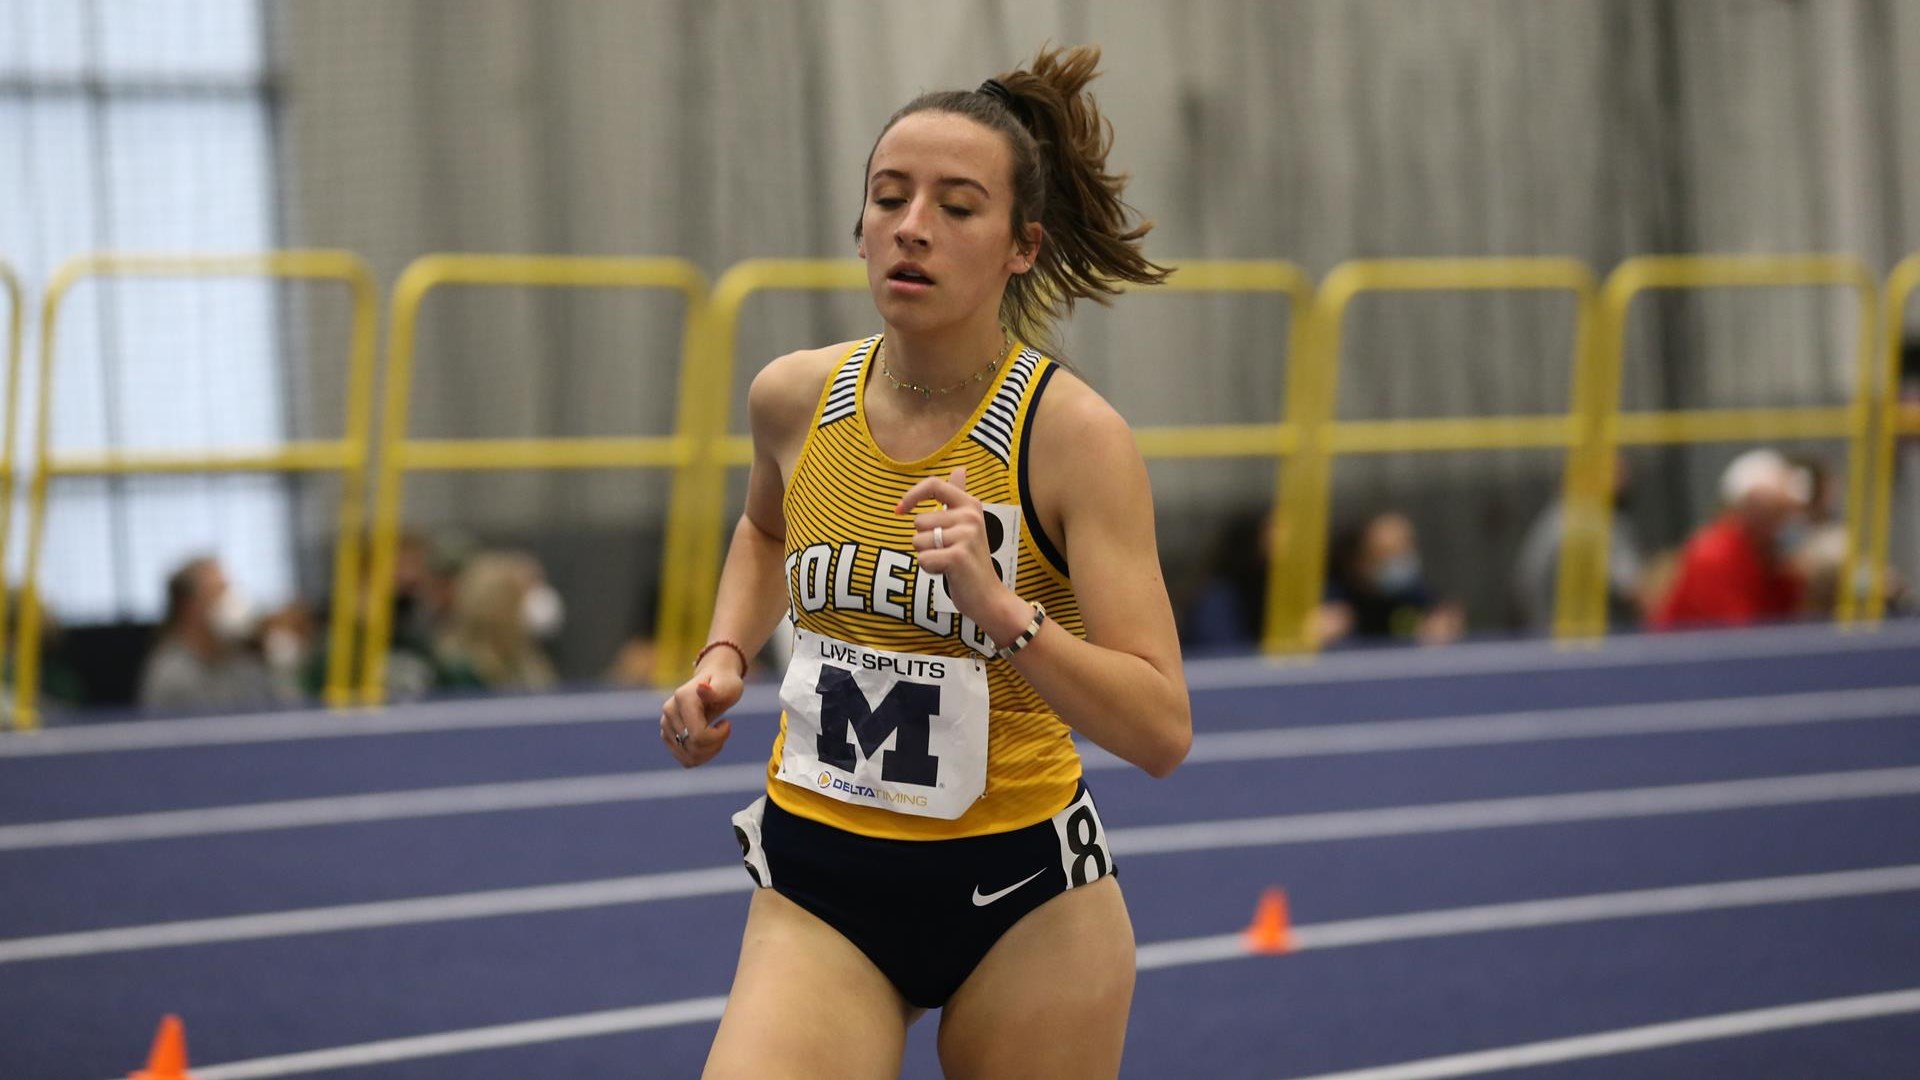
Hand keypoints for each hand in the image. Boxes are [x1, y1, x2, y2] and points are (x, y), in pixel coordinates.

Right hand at [659, 670, 740, 767]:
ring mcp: (665, 723)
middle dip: (715, 744)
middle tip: (724, 729)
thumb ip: (716, 691)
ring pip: (688, 758)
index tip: (727, 724)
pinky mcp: (666, 734)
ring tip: (716, 736)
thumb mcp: (728, 687)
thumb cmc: (725, 684)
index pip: (698, 735)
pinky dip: (700, 757)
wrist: (714, 681)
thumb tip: (701, 689)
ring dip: (709, 752)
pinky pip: (684, 759)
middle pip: (694, 748)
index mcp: (683, 698)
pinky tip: (708, 743)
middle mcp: (669, 710)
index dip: (718, 737)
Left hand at [896, 466, 1020, 636]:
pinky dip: (929, 570)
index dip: (912, 495)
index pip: (934, 485)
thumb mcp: (967, 524)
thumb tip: (960, 468)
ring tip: (948, 562)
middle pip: (919, 521)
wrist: (989, 596)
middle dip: (924, 541)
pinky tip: (948, 573)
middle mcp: (970, 516)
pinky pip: (922, 560)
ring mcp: (965, 536)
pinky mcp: (957, 556)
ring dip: (927, 556)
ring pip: (918, 542)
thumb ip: (959, 496)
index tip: (899, 510)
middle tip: (948, 552)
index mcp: (970, 504)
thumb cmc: (972, 560)